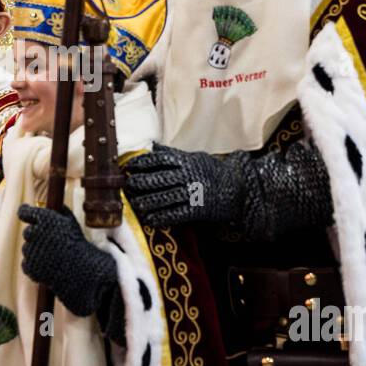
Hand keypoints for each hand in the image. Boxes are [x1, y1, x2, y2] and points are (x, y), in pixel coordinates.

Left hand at [17, 204, 117, 315]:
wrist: (82, 269)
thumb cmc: (78, 244)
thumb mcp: (71, 222)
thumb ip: (61, 211)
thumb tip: (56, 203)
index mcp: (44, 219)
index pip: (24, 212)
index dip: (24, 212)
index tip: (25, 212)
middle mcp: (35, 233)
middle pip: (28, 232)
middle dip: (36, 236)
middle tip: (50, 242)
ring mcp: (31, 251)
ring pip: (27, 248)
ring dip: (37, 250)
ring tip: (53, 256)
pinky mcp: (30, 266)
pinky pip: (27, 262)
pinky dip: (35, 263)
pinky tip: (49, 264)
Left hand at [124, 144, 245, 227]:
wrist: (238, 188)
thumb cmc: (212, 171)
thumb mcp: (194, 157)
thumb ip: (173, 154)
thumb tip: (152, 146)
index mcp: (187, 161)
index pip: (159, 160)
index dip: (142, 163)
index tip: (128, 167)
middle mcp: (188, 176)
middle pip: (159, 178)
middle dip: (141, 182)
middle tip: (127, 185)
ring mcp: (192, 193)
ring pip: (164, 197)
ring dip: (147, 201)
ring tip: (135, 203)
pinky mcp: (196, 209)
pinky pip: (175, 214)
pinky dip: (160, 217)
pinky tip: (149, 219)